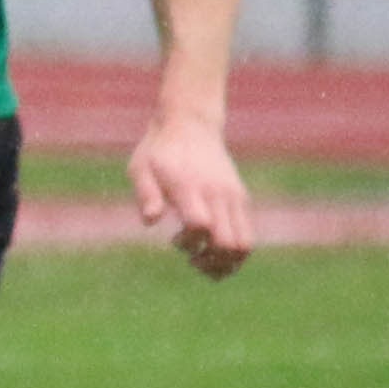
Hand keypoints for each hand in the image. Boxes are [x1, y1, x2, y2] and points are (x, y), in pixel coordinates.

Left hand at [126, 113, 249, 279]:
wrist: (191, 124)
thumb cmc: (160, 151)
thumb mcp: (141, 167)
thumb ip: (146, 194)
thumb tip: (151, 221)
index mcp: (190, 187)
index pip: (200, 225)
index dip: (188, 243)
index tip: (174, 239)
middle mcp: (217, 194)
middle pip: (228, 243)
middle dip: (211, 263)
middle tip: (192, 260)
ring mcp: (233, 197)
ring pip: (245, 244)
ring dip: (227, 263)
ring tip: (206, 261)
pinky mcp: (241, 199)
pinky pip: (248, 235)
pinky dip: (235, 252)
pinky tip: (214, 247)